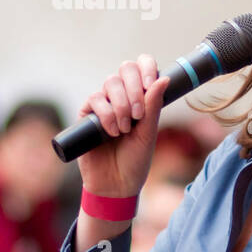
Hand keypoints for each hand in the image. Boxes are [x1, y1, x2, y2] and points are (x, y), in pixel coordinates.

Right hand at [75, 55, 169, 198]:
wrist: (116, 184)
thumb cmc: (135, 160)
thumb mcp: (149, 133)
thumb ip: (154, 106)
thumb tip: (164, 79)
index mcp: (140, 97)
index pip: (141, 66)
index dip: (147, 68)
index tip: (152, 84)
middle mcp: (121, 96)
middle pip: (125, 70)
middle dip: (134, 89)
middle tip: (139, 115)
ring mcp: (103, 104)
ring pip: (110, 83)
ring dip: (121, 104)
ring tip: (125, 130)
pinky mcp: (87, 115)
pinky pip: (95, 99)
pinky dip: (106, 113)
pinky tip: (112, 132)